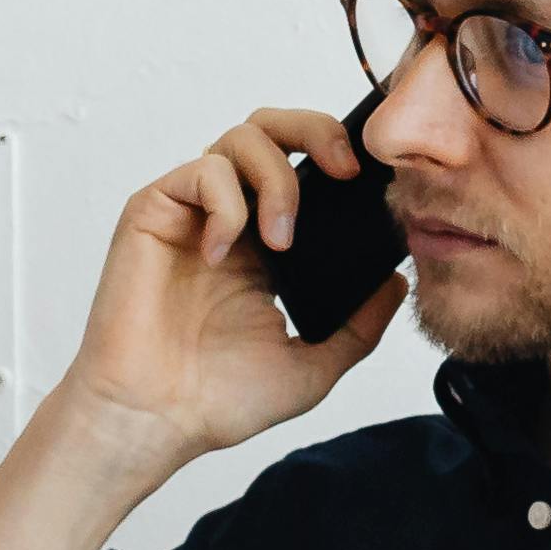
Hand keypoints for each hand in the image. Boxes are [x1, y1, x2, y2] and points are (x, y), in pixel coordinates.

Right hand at [47, 107, 394, 477]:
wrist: (153, 420)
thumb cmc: (217, 399)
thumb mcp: (312, 365)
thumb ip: (359, 326)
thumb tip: (398, 281)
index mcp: (266, 244)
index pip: (305, 167)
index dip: (338, 157)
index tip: (372, 183)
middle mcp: (230, 218)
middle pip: (273, 128)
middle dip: (316, 131)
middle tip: (345, 171)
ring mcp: (191, 213)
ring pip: (238, 138)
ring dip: (274, 178)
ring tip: (280, 241)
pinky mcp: (152, 213)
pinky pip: (199, 172)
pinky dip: (224, 203)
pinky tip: (222, 255)